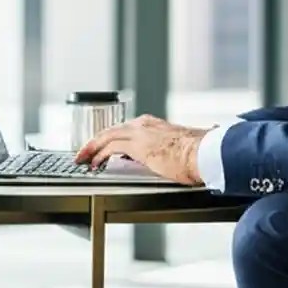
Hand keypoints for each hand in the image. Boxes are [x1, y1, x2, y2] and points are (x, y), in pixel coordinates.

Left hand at [74, 115, 206, 185]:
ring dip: (92, 148)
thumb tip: (175, 158)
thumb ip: (171, 150)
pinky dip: (98, 154)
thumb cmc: (199, 153)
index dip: (111, 139)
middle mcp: (144, 124)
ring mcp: (139, 132)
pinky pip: (110, 147)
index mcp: (154, 125)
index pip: (125, 130)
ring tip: (83, 158)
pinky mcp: (137, 144)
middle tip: (84, 152)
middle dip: (96, 142)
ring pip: (107, 136)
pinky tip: (94, 162)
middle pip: (112, 130)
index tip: (103, 148)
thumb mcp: (179, 149)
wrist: (204, 152)